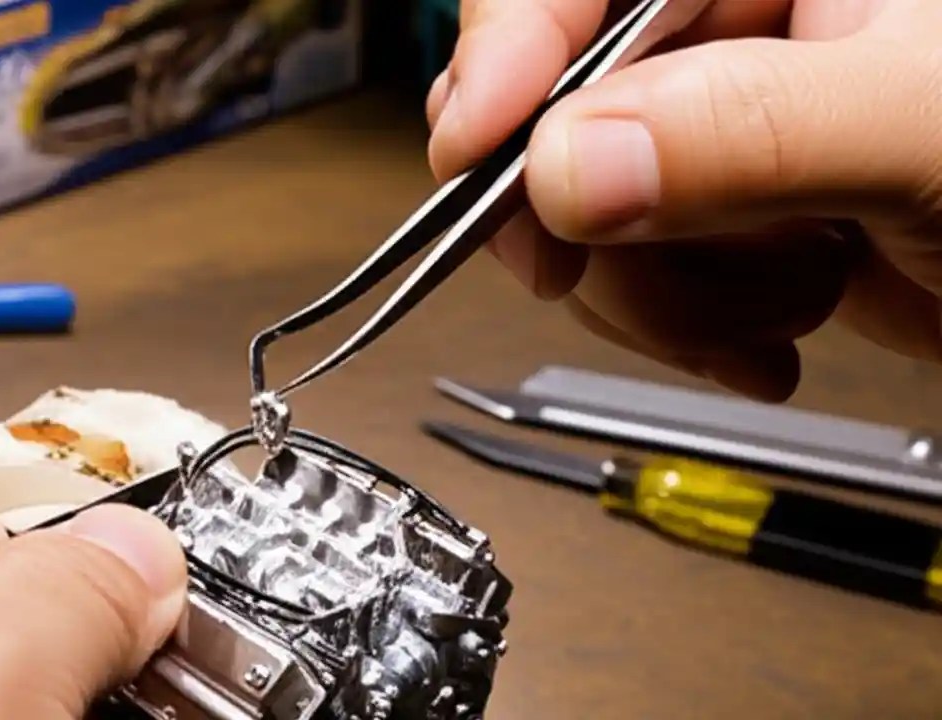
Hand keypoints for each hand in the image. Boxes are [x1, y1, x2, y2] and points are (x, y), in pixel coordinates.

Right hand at [428, 0, 941, 400]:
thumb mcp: (926, 130)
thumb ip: (753, 131)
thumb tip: (581, 161)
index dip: (513, 52)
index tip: (478, 148)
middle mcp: (740, 22)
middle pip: (564, 105)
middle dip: (600, 214)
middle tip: (618, 266)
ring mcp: (726, 124)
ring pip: (589, 207)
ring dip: (667, 289)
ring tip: (778, 299)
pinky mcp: (725, 210)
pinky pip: (635, 268)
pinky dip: (689, 323)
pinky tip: (769, 328)